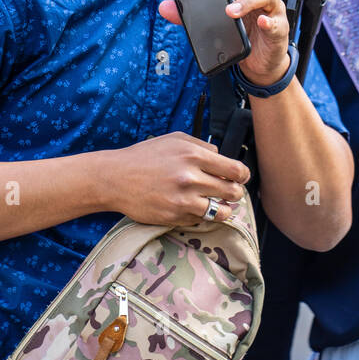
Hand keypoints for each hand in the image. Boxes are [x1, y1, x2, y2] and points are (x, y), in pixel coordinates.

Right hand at [102, 132, 250, 225]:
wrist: (116, 178)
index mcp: (194, 155)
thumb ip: (203, 147)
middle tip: (231, 193)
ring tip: (220, 206)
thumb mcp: (176, 140)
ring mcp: (183, 200)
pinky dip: (202, 216)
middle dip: (235, 193)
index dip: (242, 175)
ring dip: (224, 209)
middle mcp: (190, 178)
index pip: (235, 170)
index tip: (241, 178)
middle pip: (232, 191)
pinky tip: (197, 208)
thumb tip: (223, 158)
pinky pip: (200, 220)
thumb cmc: (146, 156)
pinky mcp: (175, 216)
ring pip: (220, 211)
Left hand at [158, 0, 290, 86]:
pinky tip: (259, 22)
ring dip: (247, 1)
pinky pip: (276, 21)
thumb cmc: (241, 33)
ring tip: (229, 11)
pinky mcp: (279, 28)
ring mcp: (271, 9)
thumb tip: (165, 7)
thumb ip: (190, 14)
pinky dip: (268, 21)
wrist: (259, 63)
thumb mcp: (213, 21)